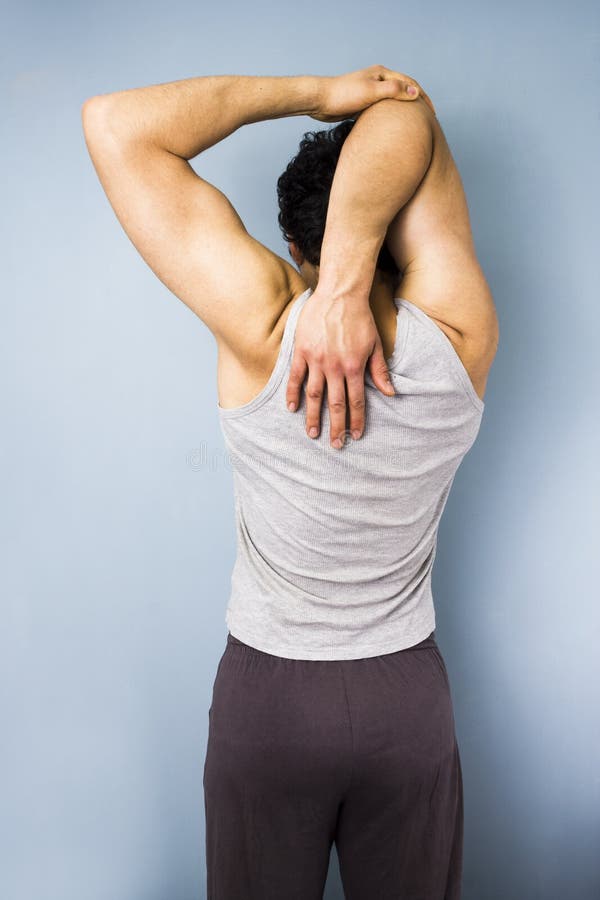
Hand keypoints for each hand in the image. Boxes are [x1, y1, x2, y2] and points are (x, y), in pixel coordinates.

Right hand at [286, 288, 394, 447]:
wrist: (340, 294)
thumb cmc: (360, 318)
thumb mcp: (376, 344)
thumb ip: (380, 370)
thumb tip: (391, 393)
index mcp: (355, 367)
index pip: (356, 401)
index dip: (356, 421)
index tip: (356, 436)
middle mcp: (335, 367)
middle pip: (335, 404)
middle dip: (336, 427)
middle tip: (334, 445)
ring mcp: (316, 360)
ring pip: (314, 395)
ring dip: (313, 417)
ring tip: (312, 434)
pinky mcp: (302, 351)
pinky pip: (295, 377)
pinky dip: (293, 394)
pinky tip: (292, 408)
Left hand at [311, 64, 435, 122]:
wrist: (319, 101)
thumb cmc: (343, 95)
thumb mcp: (371, 92)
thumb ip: (394, 91)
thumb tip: (416, 93)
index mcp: (382, 74)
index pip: (410, 83)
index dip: (423, 98)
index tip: (433, 113)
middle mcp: (378, 80)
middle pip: (403, 91)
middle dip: (417, 104)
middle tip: (428, 120)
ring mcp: (370, 91)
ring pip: (393, 102)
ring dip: (404, 111)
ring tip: (414, 125)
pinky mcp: (362, 103)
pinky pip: (382, 110)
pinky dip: (391, 117)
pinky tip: (393, 129)